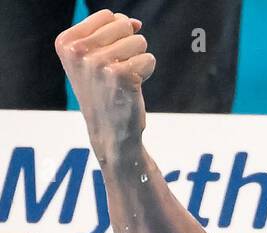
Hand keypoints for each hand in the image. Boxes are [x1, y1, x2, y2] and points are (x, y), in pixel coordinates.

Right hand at [55, 10, 153, 158]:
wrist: (110, 131)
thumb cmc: (105, 92)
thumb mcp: (94, 58)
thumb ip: (110, 33)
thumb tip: (134, 22)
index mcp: (66, 43)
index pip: (107, 15)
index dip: (118, 34)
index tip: (108, 56)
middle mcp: (77, 51)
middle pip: (123, 24)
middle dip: (130, 45)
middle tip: (118, 69)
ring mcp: (97, 63)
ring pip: (139, 41)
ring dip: (138, 59)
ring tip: (124, 79)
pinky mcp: (120, 75)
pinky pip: (148, 59)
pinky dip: (147, 71)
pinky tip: (133, 86)